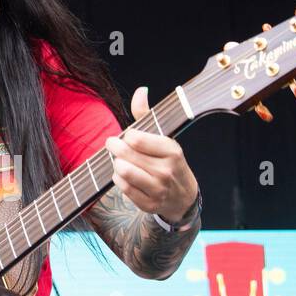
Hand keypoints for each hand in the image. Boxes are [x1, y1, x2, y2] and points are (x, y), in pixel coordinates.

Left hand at [104, 86, 198, 222]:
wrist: (183, 196)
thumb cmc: (168, 161)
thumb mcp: (163, 137)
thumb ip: (147, 114)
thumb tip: (140, 90)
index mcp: (172, 150)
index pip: (137, 139)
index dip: (127, 136)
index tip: (127, 136)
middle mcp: (166, 170)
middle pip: (126, 155)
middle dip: (115, 147)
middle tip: (112, 144)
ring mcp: (158, 189)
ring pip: (123, 172)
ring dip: (116, 164)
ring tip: (119, 161)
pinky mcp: (149, 204)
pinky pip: (123, 188)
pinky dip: (118, 180)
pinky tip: (123, 175)